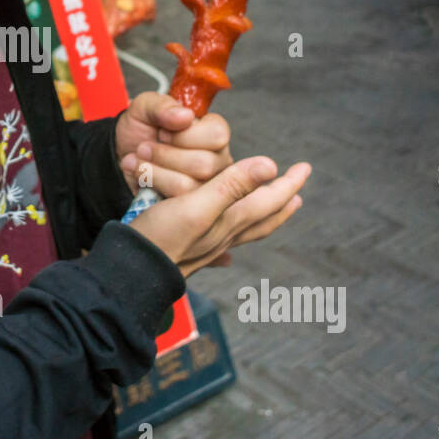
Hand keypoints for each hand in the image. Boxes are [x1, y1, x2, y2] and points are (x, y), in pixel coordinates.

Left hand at [115, 92, 232, 197]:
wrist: (119, 154)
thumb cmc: (140, 129)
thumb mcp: (145, 107)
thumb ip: (163, 105)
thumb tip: (185, 116)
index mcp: (213, 132)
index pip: (217, 135)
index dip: (184, 135)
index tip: (162, 131)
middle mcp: (217, 159)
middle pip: (205, 164)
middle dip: (165, 155)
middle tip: (144, 147)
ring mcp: (205, 186)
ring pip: (188, 185)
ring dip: (155, 170)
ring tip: (138, 158)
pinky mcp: (189, 205)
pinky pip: (175, 202)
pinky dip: (151, 184)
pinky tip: (139, 173)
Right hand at [128, 157, 311, 278]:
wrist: (132, 272)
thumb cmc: (161, 238)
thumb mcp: (196, 206)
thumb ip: (231, 186)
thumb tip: (270, 166)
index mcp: (231, 221)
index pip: (270, 199)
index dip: (288, 182)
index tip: (305, 167)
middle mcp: (225, 235)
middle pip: (264, 219)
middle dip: (281, 202)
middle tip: (296, 192)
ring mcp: (208, 245)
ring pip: (246, 229)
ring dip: (261, 215)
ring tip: (269, 208)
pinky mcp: (191, 249)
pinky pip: (224, 239)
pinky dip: (233, 232)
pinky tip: (227, 241)